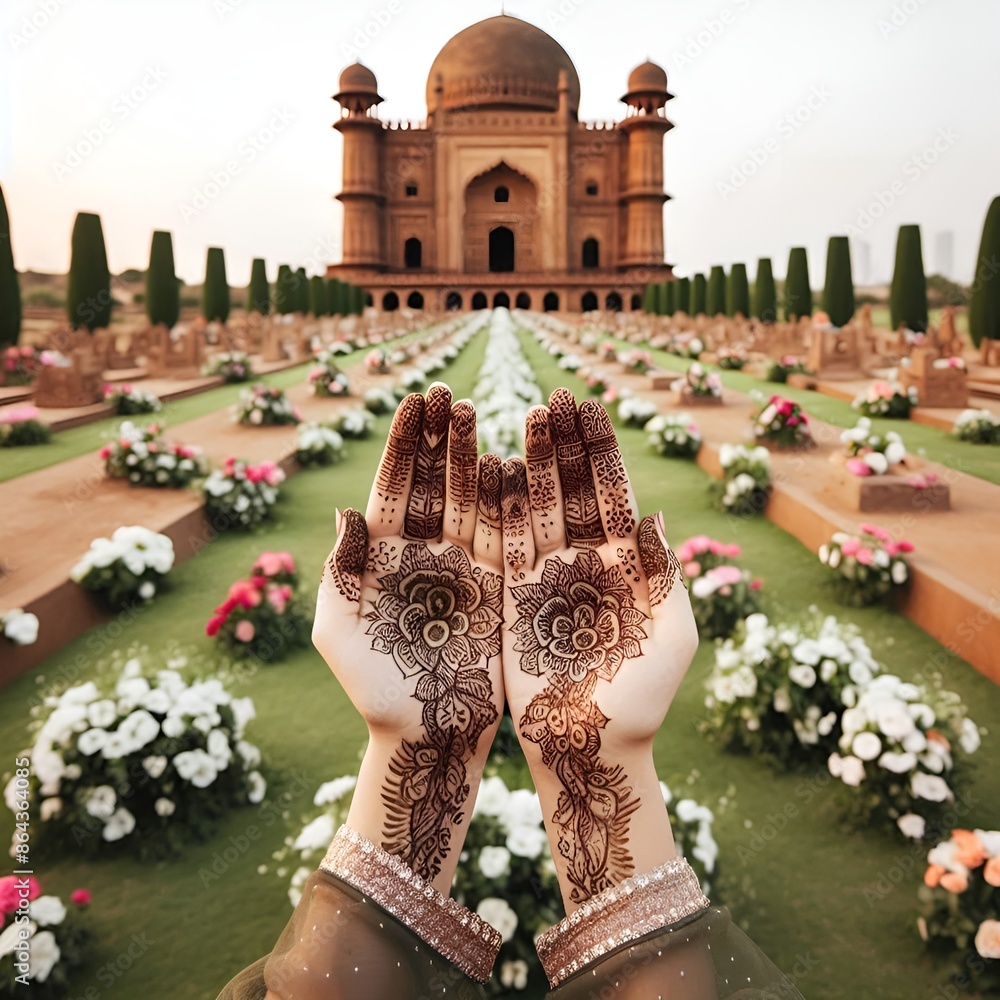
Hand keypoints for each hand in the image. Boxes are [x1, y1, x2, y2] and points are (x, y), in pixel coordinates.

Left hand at [313, 384, 505, 893]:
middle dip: (440, 439)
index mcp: (381, 558)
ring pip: (468, 500)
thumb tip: (346, 513)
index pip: (393, 487)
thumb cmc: (374, 691)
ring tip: (479, 415)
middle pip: (432, 482)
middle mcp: (422, 554)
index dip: (404, 444)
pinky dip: (506, 500)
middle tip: (450, 394)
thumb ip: (341, 573)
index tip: (416, 401)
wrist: (428, 735)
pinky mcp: (494, 587)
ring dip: (473, 458)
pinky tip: (511, 463)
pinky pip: (501, 535)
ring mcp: (459, 567)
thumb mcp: (341, 632)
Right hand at [499, 388, 697, 908]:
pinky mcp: (516, 597)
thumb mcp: (672, 636)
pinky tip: (493, 465)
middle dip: (566, 444)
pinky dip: (501, 506)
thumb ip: (665, 577)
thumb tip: (656, 518)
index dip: (601, 450)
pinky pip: (507, 542)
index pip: (614, 493)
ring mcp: (550, 577)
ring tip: (526, 416)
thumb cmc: (641, 702)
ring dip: (533, 463)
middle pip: (575, 489)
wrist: (586, 748)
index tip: (590, 406)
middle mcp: (589, 562)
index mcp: (630, 566)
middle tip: (557, 396)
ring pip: (539, 507)